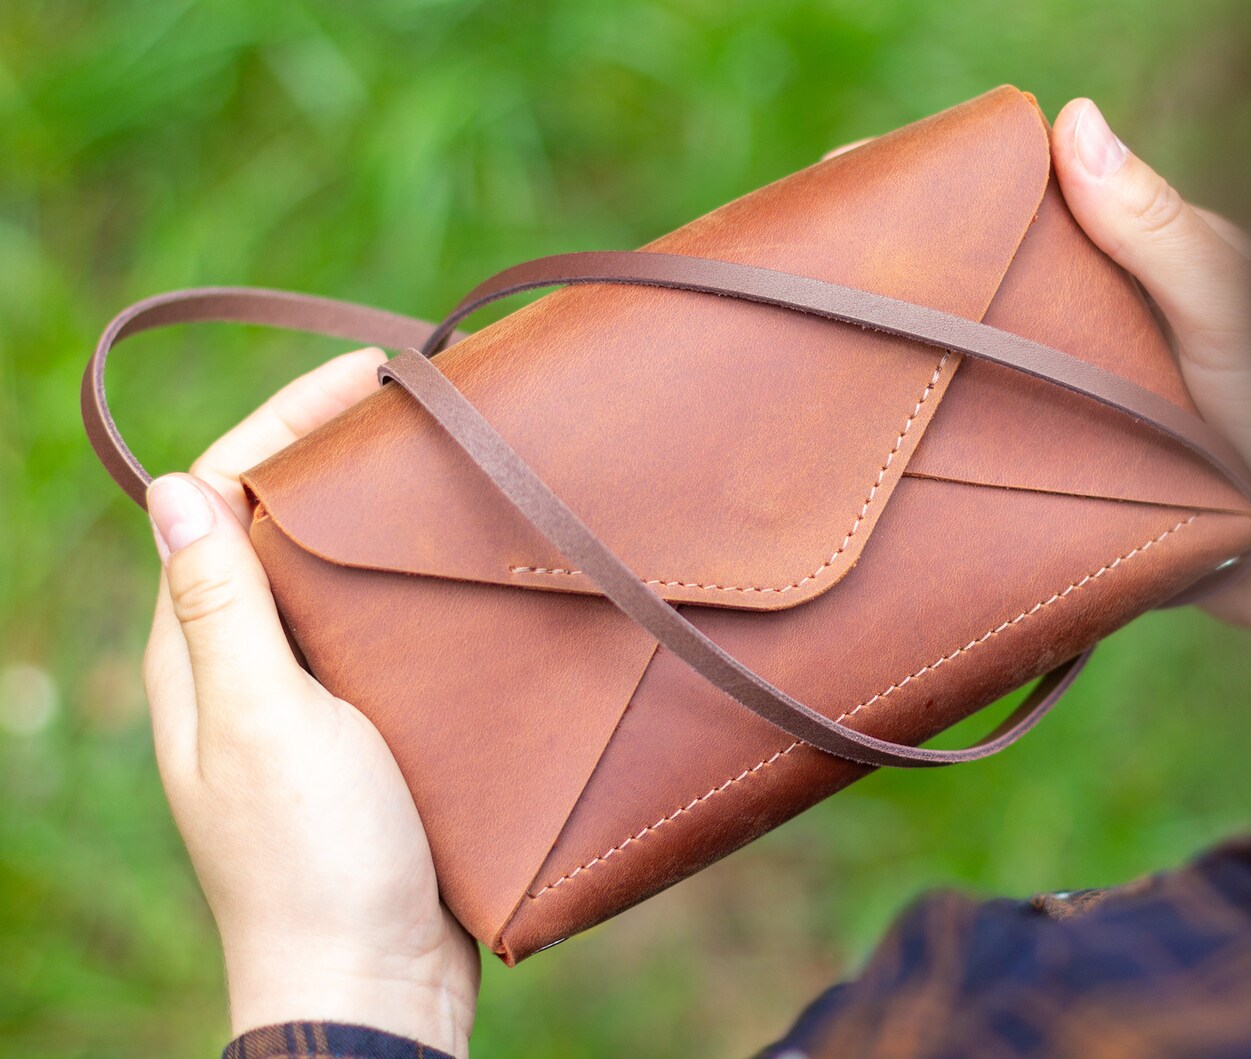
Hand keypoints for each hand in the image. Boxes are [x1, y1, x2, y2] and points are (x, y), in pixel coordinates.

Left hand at [141, 349, 478, 1054]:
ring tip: (461, 471)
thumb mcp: (263, 724)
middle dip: (341, 458)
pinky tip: (475, 572)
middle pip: (281, 527)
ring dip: (388, 520)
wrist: (378, 984)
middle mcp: (246, 665)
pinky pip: (385, 632)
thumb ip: (220, 610)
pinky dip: (421, 586)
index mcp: (200, 652)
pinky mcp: (370, 730)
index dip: (284, 426)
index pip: (220, 499)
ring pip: (339, 577)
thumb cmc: (313, 860)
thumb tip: (169, 487)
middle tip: (429, 408)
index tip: (367, 377)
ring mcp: (309, 699)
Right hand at [824, 106, 1250, 651]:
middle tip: (812, 284)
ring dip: (918, 388)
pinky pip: (1001, 475)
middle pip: (986, 301)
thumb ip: (1156, 230)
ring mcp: (1082, 416)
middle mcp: (1099, 339)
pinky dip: (949, 469)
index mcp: (1133, 274)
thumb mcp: (1228, 308)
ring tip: (819, 378)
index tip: (858, 179)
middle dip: (908, 292)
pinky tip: (880, 474)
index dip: (946, 193)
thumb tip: (1070, 122)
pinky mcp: (1075, 493)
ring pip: (982, 389)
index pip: (1023, 212)